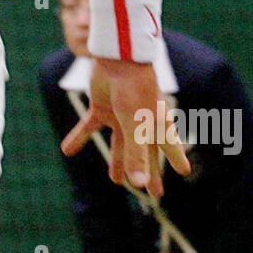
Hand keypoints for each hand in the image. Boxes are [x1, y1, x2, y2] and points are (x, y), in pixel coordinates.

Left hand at [61, 58, 189, 196]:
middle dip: (148, 172)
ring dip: (116, 161)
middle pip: (145, 153)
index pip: (170, 147)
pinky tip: (67, 150)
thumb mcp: (135, 125)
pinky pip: (89, 127)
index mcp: (157, 124)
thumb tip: (138, 184)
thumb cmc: (135, 90)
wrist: (116, 58)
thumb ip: (136, 155)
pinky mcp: (101, 107)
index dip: (177, 159)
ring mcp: (121, 115)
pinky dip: (78, 138)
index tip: (185, 171)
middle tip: (154, 193)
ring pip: (119, 144)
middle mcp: (141, 122)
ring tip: (115, 180)